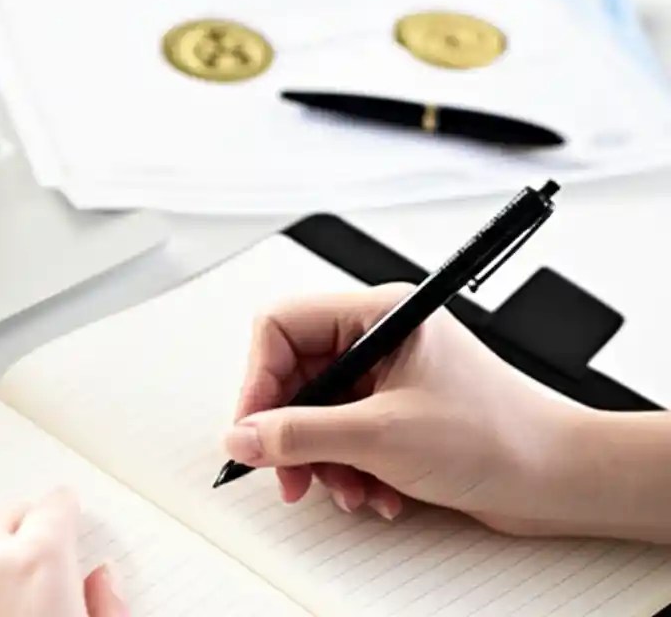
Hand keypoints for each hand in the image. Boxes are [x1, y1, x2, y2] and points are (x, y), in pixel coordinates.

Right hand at [224, 284, 594, 537]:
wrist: (559, 478)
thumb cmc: (498, 434)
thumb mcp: (380, 436)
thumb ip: (300, 434)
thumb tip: (244, 434)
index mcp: (378, 313)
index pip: (282, 327)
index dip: (258, 380)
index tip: (252, 428)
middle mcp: (379, 337)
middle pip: (294, 375)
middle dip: (290, 432)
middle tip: (286, 472)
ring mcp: (388, 376)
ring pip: (316, 412)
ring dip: (322, 459)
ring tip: (346, 488)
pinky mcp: (396, 412)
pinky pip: (343, 435)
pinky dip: (348, 468)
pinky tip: (374, 491)